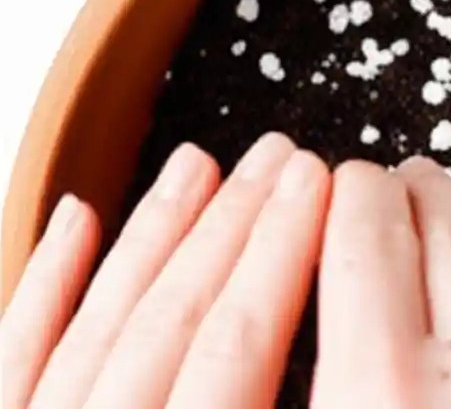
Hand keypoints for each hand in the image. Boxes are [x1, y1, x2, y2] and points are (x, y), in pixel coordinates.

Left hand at [1, 134, 329, 408]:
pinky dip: (49, 281)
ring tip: (199, 163)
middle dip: (238, 225)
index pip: (236, 343)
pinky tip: (79, 220)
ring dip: (157, 231)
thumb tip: (343, 362)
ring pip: (102, 322)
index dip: (283, 253)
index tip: (322, 189)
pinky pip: (16, 356)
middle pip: (175, 316)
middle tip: (286, 161)